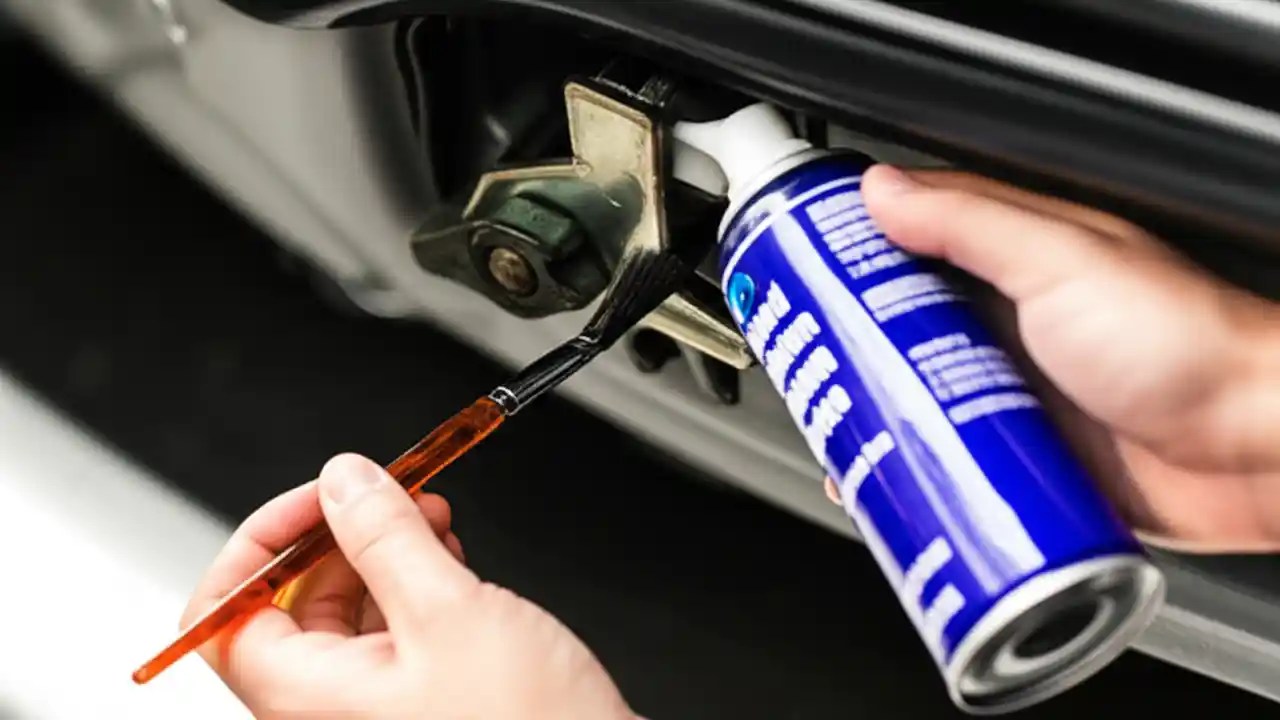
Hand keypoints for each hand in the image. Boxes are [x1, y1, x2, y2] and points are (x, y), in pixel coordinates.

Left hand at [184, 453, 633, 718]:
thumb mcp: (449, 613)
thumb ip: (386, 538)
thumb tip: (345, 483)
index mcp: (304, 699)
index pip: (225, 612)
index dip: (262, 542)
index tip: (317, 497)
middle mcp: (325, 711)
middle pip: (292, 604)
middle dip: (339, 535)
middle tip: (387, 491)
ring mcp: (371, 711)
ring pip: (347, 614)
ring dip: (382, 553)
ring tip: (428, 515)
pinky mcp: (415, 705)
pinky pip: (389, 635)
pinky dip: (413, 585)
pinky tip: (448, 557)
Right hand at [824, 165, 1279, 551]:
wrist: (1260, 451)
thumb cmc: (1188, 344)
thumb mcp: (1062, 261)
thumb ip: (972, 222)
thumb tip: (882, 189)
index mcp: (1019, 264)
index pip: (913, 245)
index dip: (850, 255)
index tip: (798, 271)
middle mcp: (1012, 329)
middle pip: (903, 332)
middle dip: (847, 349)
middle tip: (805, 365)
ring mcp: (1018, 397)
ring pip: (920, 402)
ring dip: (875, 417)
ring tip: (835, 431)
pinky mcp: (1028, 460)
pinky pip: (953, 464)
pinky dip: (915, 473)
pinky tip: (888, 484)